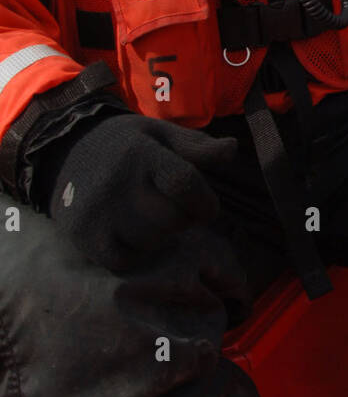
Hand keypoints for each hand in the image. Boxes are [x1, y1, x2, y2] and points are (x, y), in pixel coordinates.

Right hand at [35, 112, 239, 272]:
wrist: (66, 150)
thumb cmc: (127, 146)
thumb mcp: (162, 135)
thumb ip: (198, 146)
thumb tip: (233, 150)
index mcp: (141, 154)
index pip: (184, 183)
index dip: (205, 202)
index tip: (206, 207)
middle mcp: (117, 182)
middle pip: (172, 219)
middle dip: (184, 219)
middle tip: (174, 209)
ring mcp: (98, 212)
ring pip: (152, 242)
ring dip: (161, 236)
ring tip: (151, 218)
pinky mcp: (84, 235)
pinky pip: (124, 260)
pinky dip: (135, 253)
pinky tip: (131, 233)